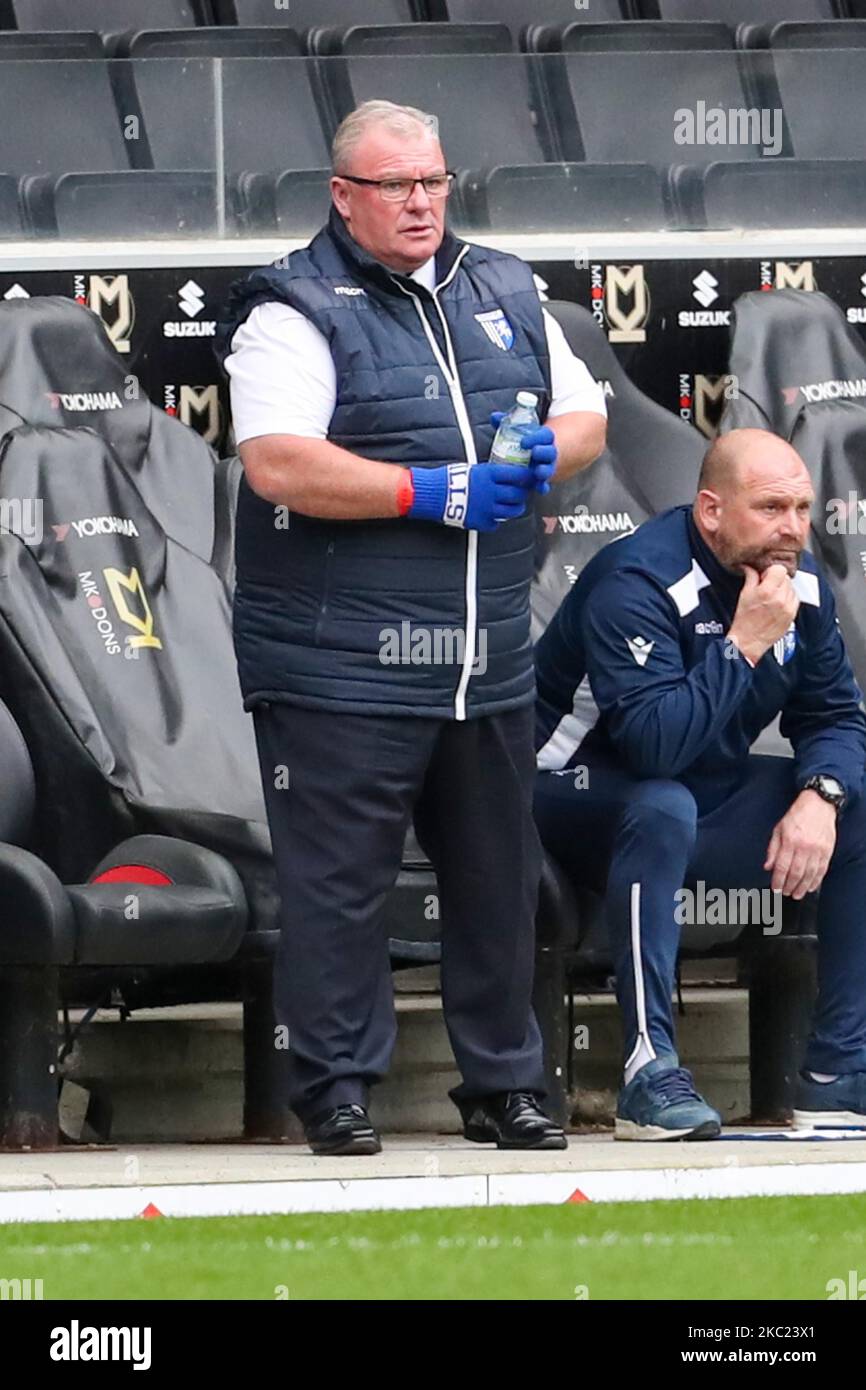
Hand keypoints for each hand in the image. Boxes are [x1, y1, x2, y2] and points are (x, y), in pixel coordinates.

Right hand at [407, 461, 532, 531]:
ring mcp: (487, 509)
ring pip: (512, 511)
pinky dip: (497, 520)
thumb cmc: (449, 478)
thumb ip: (490, 473)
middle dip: (522, 493)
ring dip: (515, 508)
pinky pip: (496, 523)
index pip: (518, 475)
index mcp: (490, 475)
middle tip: (521, 492)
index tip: (529, 477)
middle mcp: (491, 492)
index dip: (527, 477)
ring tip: (513, 505)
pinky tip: (493, 515)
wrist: (433, 494)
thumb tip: (505, 475)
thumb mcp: (473, 468)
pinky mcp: (481, 522)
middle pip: (518, 494)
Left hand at [490, 412, 557, 493]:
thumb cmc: (526, 441)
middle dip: (543, 452)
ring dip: (544, 470)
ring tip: (537, 471)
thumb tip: (494, 417)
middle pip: (550, 452)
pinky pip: (545, 484)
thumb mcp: (518, 431)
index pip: (545, 436)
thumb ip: (506, 423)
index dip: (536, 438)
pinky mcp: (542, 480)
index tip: (524, 441)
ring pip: (549, 469)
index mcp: (543, 439)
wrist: (537, 456)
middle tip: (534, 452)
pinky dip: (543, 487)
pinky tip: (539, 488)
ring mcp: (546, 467)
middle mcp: (547, 453)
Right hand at [727, 563, 799, 665]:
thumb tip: (750, 567)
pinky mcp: (792, 615)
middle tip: (767, 587)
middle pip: (786, 578)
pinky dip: (788, 598)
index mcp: (766, 591)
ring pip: (792, 588)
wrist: (749, 640)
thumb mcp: (744, 594)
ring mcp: (788, 607)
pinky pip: (795, 599)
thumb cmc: (744, 620)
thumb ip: (751, 577)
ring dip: (783, 589)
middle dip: (777, 580)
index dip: (771, 571)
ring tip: (772, 597)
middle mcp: (779, 598)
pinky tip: (778, 604)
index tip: (765, 577)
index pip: (779, 569)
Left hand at [764, 790, 836, 898]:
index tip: (776, 889)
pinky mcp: (827, 851)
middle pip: (796, 873)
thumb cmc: (797, 815)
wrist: (818, 805)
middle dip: (790, 886)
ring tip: (797, 894)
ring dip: (802, 887)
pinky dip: (816, 881)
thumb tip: (768, 866)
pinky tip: (810, 887)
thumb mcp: (778, 829)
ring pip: (809, 874)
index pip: (782, 866)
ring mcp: (817, 850)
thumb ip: (772, 849)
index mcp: (790, 841)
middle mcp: (804, 847)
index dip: (778, 880)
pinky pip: (822, 870)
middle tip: (786, 894)